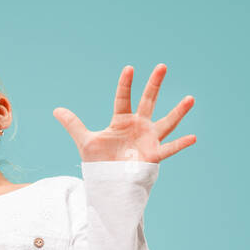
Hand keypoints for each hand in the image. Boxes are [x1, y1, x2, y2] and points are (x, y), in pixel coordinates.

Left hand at [53, 63, 195, 163]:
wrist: (107, 183)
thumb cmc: (99, 162)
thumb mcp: (85, 141)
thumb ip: (73, 124)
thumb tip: (56, 110)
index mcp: (122, 121)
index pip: (123, 98)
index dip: (125, 84)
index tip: (129, 69)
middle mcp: (138, 126)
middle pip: (148, 101)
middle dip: (154, 84)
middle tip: (162, 66)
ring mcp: (148, 140)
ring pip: (166, 122)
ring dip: (178, 112)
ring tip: (191, 98)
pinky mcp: (153, 156)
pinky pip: (170, 149)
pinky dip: (181, 144)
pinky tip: (193, 137)